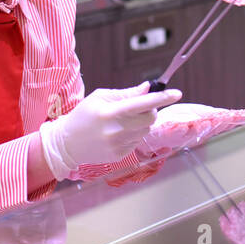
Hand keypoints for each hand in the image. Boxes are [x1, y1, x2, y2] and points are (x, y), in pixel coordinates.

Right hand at [39, 82, 180, 175]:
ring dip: (141, 122)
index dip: (161, 98)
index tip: (177, 93)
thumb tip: (148, 88)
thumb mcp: (100, 97)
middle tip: (140, 106)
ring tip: (123, 121)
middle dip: (151, 110)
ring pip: (145, 129)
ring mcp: (119, 145)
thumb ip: (126, 93)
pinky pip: (137, 141)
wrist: (67, 144)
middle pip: (150, 118)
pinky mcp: (120, 155)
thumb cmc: (83, 115)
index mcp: (110, 113)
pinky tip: (118, 133)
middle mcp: (116, 130)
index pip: (142, 104)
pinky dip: (134, 134)